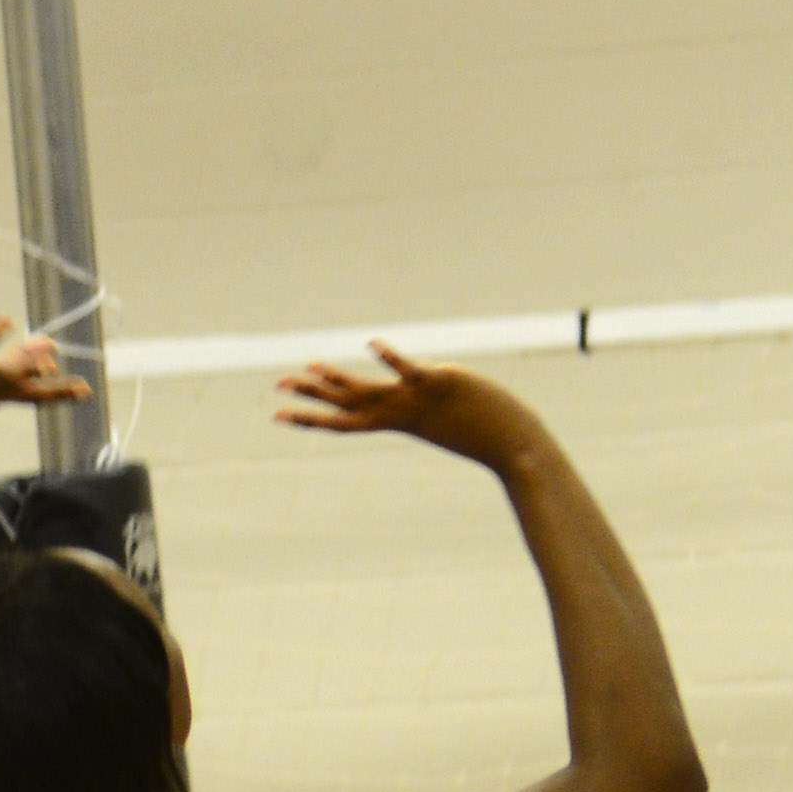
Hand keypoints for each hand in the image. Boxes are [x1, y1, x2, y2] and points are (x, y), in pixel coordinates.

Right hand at [273, 341, 543, 465]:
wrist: (516, 447)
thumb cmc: (487, 435)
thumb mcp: (447, 421)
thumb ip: (428, 412)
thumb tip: (418, 406)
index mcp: (400, 422)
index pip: (346, 422)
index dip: (312, 419)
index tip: (280, 416)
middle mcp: (402, 413)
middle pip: (346, 405)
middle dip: (310, 394)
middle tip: (277, 385)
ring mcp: (417, 399)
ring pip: (368, 390)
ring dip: (337, 378)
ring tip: (309, 365)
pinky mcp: (440, 382)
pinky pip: (409, 369)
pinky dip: (391, 358)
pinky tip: (372, 344)